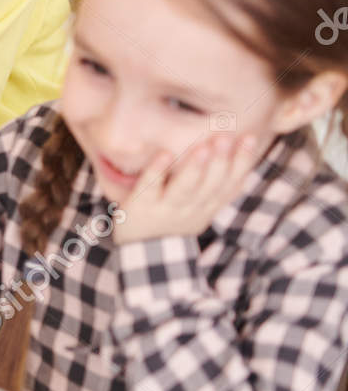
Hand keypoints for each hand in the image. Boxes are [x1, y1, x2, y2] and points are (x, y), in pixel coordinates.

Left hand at [113, 132, 264, 244]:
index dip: (242, 162)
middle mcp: (190, 209)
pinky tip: (164, 153)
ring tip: (203, 147)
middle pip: (210, 186)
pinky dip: (157, 171)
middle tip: (226, 137)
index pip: (230, 184)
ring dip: (195, 168)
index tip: (250, 137)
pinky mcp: (140, 206)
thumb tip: (244, 163)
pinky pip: (150, 187)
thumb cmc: (174, 222)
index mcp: (208, 207)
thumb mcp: (202, 210)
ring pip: (185, 189)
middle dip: (220, 161)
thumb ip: (219, 190)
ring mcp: (166, 208)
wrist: (143, 254)